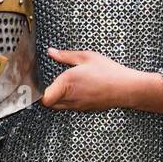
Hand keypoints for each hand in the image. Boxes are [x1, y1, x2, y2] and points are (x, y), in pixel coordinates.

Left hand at [42, 48, 162, 113]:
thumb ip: (66, 55)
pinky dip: (68, 100)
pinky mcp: (85, 109)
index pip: (44, 97)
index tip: (36, 84)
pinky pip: (70, 107)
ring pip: (59, 106)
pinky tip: (77, 90)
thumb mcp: (87, 57)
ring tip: (63, 85)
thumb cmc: (109, 71)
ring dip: (56, 98)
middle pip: (48, 103)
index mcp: (67, 83)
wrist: (126, 88)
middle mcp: (70, 97)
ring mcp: (78, 106)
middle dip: (45, 94)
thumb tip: (51, 52)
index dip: (37, 93)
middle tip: (47, 82)